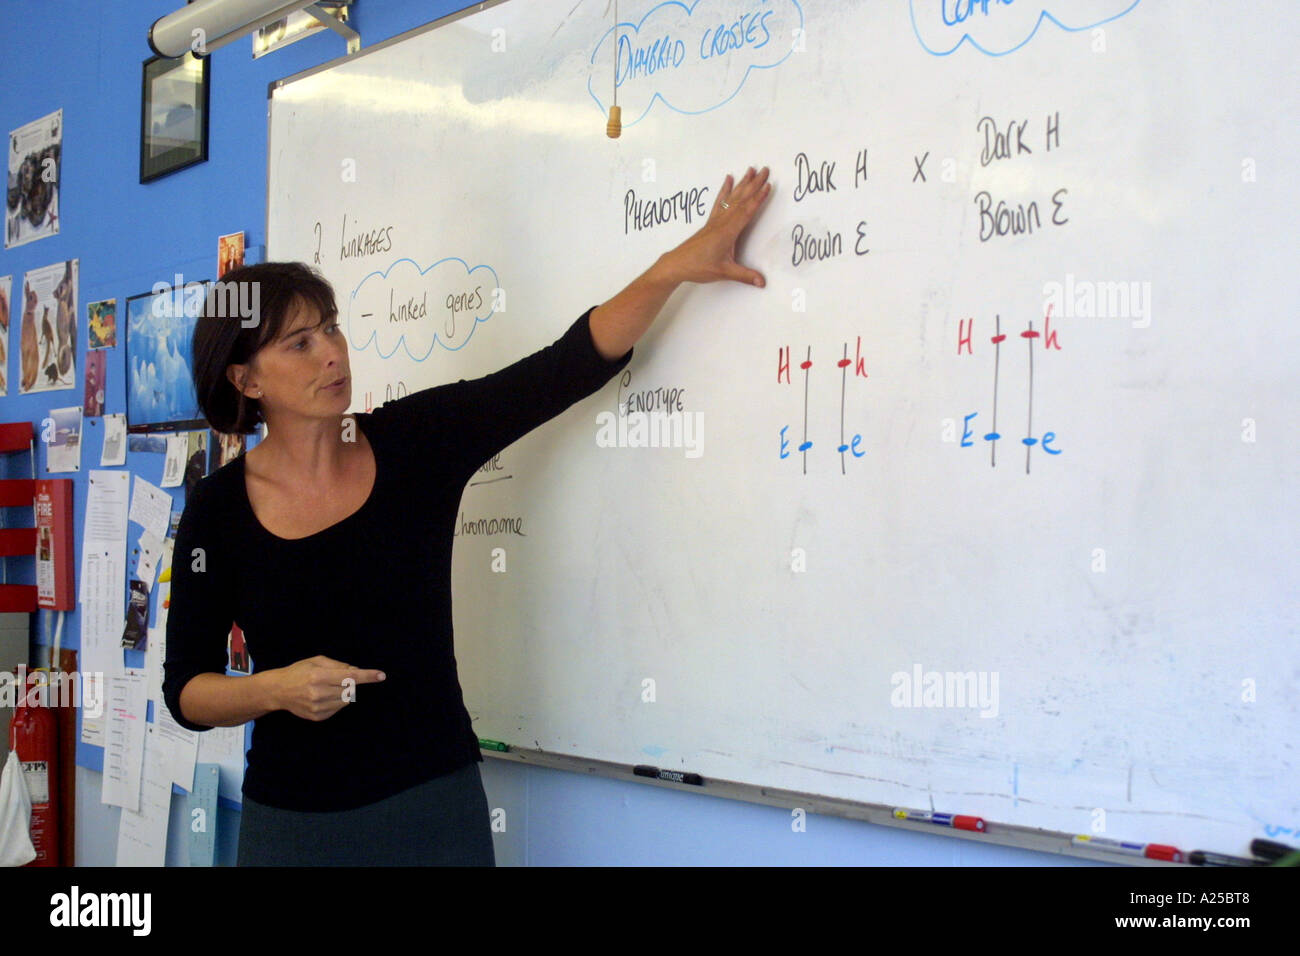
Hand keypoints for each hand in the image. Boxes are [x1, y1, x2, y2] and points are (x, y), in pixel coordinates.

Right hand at [271, 655, 385, 721]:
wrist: (278, 691)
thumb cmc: (298, 672)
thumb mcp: (316, 661)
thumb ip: (338, 665)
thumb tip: (357, 671)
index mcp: (318, 676)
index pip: (350, 677)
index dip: (367, 676)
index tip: (381, 675)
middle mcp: (318, 693)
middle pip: (350, 688)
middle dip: (350, 682)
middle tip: (337, 678)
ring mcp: (318, 707)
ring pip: (346, 699)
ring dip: (343, 692)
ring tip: (327, 687)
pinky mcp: (318, 717)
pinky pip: (338, 708)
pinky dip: (336, 701)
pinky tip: (323, 696)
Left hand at [660, 166, 771, 286]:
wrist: (677, 264)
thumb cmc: (699, 267)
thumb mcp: (724, 272)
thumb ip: (744, 276)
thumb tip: (762, 282)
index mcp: (727, 232)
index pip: (747, 211)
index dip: (758, 198)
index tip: (768, 185)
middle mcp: (722, 222)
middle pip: (741, 199)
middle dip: (754, 184)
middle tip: (765, 170)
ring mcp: (715, 220)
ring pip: (732, 198)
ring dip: (743, 183)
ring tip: (750, 169)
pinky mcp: (710, 222)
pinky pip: (720, 202)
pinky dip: (725, 190)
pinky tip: (728, 179)